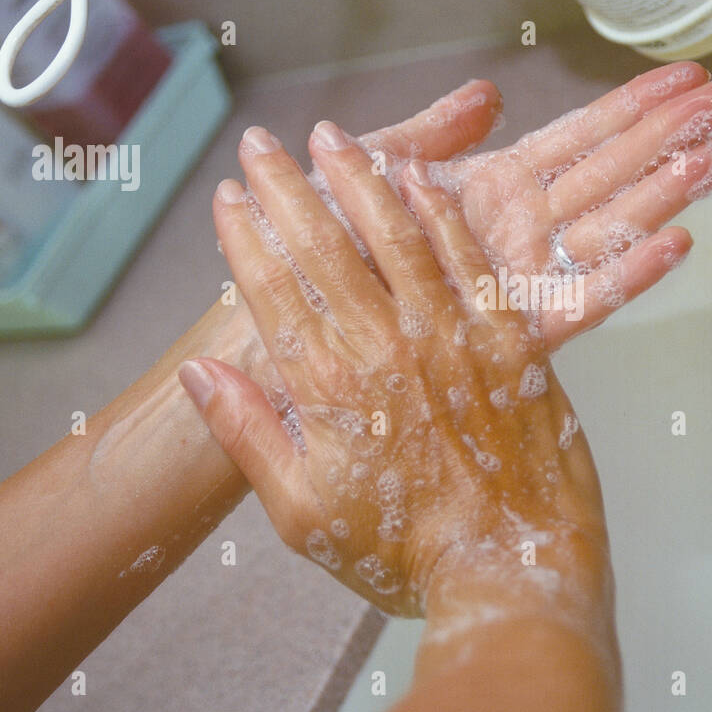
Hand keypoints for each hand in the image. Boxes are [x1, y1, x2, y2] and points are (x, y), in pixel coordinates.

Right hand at [179, 125, 609, 620]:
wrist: (512, 572)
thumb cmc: (405, 555)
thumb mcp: (302, 515)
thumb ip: (249, 436)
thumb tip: (200, 375)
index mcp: (330, 390)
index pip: (273, 291)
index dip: (245, 238)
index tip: (227, 199)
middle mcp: (387, 349)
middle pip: (326, 248)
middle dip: (287, 189)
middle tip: (261, 144)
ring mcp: (452, 338)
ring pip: (396, 236)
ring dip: (359, 181)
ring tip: (330, 139)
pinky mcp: (509, 341)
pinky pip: (471, 260)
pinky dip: (442, 214)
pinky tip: (421, 177)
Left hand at [321, 63, 711, 346]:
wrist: (289, 340)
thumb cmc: (317, 261)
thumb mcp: (373, 174)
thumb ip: (429, 136)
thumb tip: (487, 93)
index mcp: (492, 194)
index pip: (577, 140)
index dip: (633, 106)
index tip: (687, 76)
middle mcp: (516, 234)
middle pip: (608, 173)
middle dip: (668, 133)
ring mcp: (519, 282)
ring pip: (607, 225)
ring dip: (665, 186)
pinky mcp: (511, 335)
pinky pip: (577, 303)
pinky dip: (626, 275)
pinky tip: (676, 244)